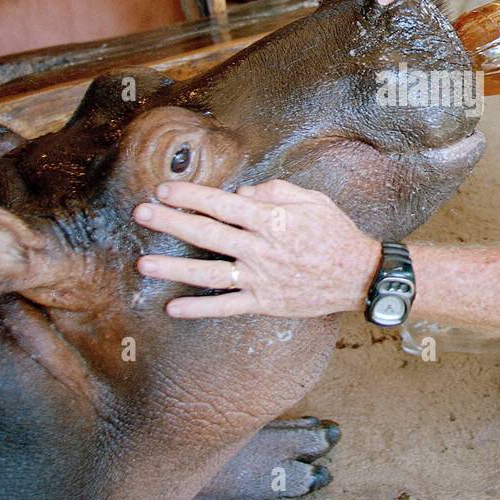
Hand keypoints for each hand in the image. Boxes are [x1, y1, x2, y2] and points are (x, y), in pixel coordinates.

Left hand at [133, 179, 380, 319]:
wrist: (359, 276)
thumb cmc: (336, 233)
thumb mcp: (313, 200)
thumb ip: (275, 191)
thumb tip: (239, 195)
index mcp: (272, 221)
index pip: (222, 205)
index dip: (191, 196)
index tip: (164, 189)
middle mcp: (261, 250)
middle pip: (207, 234)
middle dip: (171, 222)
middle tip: (140, 214)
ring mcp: (260, 279)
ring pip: (209, 273)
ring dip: (174, 268)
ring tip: (143, 263)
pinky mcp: (264, 303)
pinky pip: (226, 307)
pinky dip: (199, 309)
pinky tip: (172, 307)